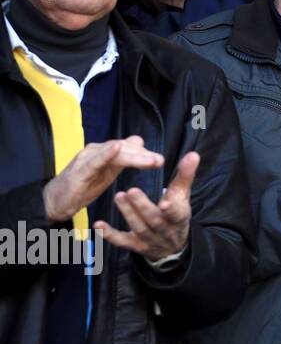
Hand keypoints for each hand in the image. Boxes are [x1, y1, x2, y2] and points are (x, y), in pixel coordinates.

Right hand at [43, 135, 163, 223]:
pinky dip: (106, 153)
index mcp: (105, 153)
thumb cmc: (83, 185)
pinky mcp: (79, 170)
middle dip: (143, 155)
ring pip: (113, 153)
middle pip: (124, 149)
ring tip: (150, 160)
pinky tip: (117, 148)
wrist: (56, 200)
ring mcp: (87, 158)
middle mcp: (96, 151)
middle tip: (160, 160)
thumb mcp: (108, 172)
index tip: (160, 159)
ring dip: (133, 156)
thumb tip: (140, 142)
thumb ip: (123, 159)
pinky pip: (94, 160)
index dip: (145, 153)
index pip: (128, 148)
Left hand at [95, 151, 197, 262]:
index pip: (177, 213)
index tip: (165, 201)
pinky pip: (122, 241)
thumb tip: (193, 154)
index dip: (171, 209)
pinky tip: (98, 224)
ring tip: (119, 196)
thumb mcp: (182, 195)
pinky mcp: (135, 246)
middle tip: (131, 191)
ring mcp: (149, 239)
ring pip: (138, 228)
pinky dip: (110, 235)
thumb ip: (185, 176)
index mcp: (178, 217)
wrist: (172, 245)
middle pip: (154, 220)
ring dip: (128, 213)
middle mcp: (164, 230)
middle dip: (142, 206)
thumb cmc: (176, 212)